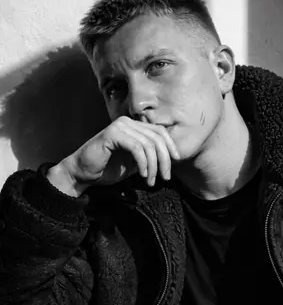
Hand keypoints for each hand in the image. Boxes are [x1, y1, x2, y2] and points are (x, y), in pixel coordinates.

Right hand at [48, 117, 179, 196]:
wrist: (83, 173)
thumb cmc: (107, 169)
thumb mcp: (135, 164)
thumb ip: (149, 158)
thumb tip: (170, 160)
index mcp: (133, 127)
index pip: (159, 131)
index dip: (170, 145)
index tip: (176, 162)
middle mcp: (127, 122)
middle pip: (157, 138)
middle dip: (165, 159)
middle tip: (165, 178)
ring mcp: (120, 127)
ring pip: (148, 144)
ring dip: (153, 166)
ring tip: (150, 181)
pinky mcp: (112, 134)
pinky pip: (136, 148)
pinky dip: (143, 163)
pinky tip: (142, 175)